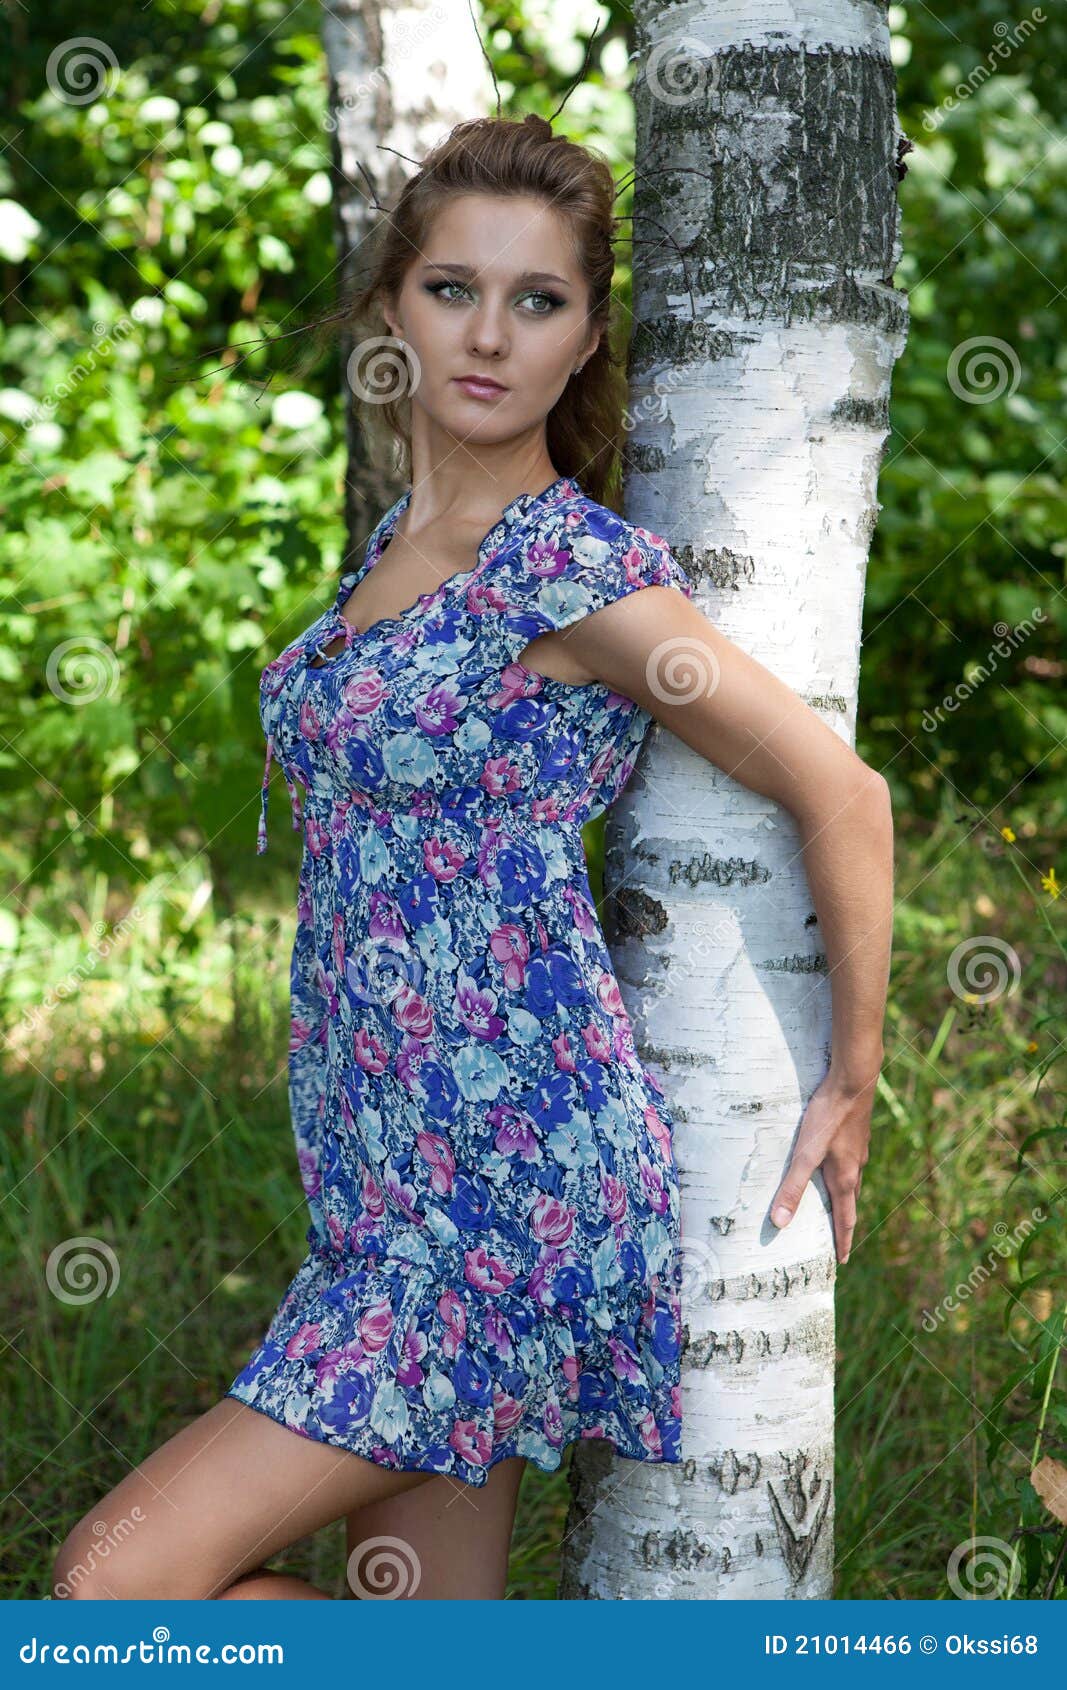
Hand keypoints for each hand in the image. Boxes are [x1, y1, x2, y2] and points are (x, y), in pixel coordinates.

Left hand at [768, 1064, 876, 1264]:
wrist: (853, 1082)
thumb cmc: (827, 1117)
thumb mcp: (805, 1154)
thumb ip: (792, 1187)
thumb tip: (780, 1223)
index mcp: (844, 1178)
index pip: (844, 1220)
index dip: (842, 1242)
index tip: (841, 1261)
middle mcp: (855, 1168)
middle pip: (849, 1203)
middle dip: (842, 1223)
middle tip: (836, 1239)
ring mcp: (857, 1150)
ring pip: (851, 1182)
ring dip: (843, 1198)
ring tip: (834, 1206)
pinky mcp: (855, 1134)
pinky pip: (849, 1163)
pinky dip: (842, 1175)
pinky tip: (833, 1164)